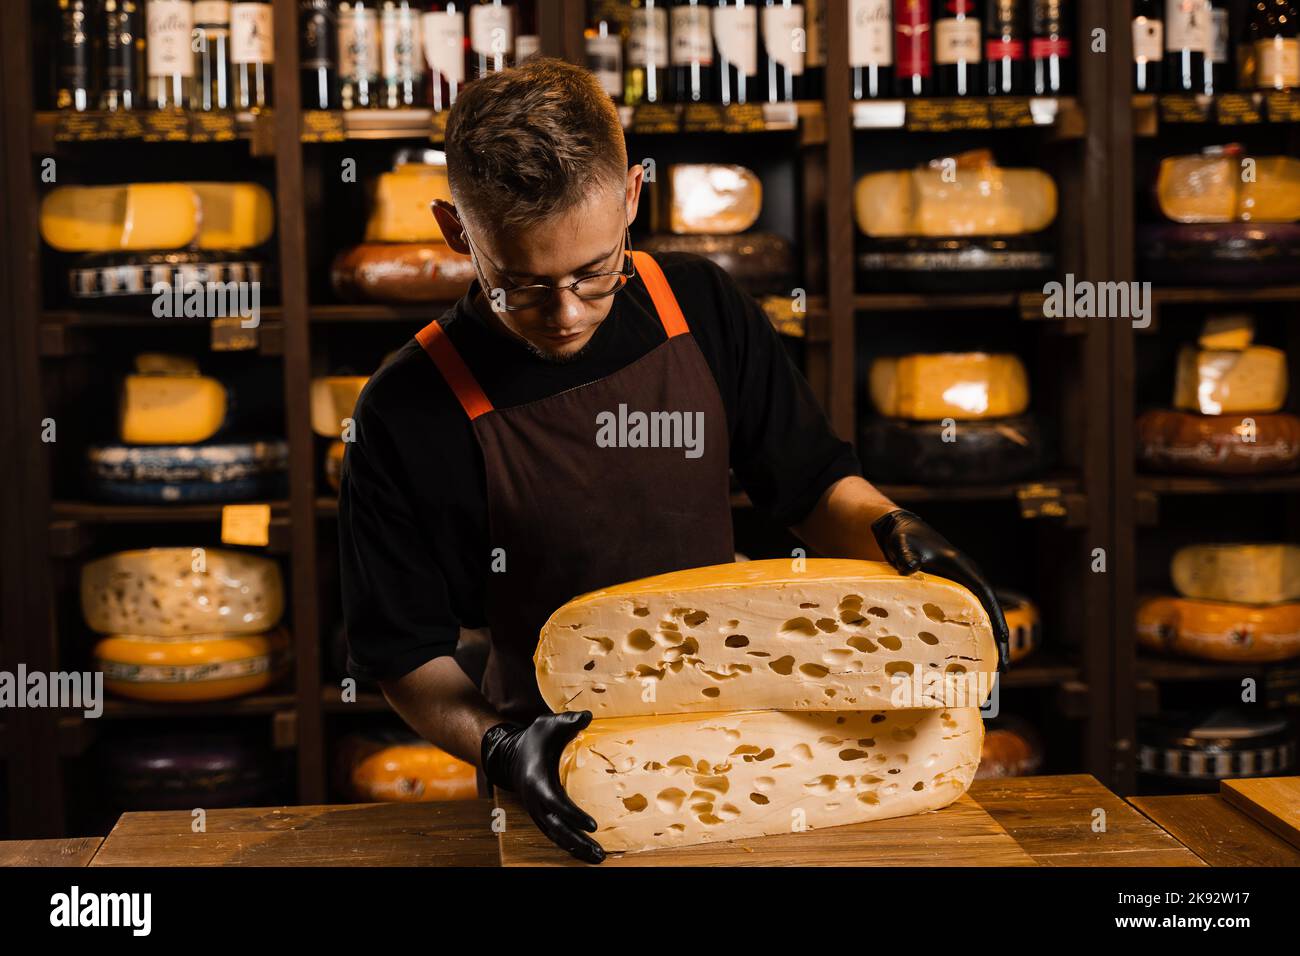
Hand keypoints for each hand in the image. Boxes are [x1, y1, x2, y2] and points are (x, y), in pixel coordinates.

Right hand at [481, 711, 604, 863]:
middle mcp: (536, 801)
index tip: (592, 825)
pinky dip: (570, 845)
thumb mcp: (548, 725)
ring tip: (598, 858)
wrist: (511, 754)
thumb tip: (588, 716)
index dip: (572, 815)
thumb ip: (568, 721)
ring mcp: (537, 811)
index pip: (555, 803)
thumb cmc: (535, 739)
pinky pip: (555, 835)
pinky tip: (586, 853)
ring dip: (576, 849)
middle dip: (578, 842)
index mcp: (537, 781)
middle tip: (600, 853)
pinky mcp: (542, 815)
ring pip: (556, 836)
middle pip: (557, 829)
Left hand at [870, 509, 1010, 672]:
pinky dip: (965, 637)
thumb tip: (909, 568)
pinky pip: (961, 620)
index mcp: (963, 570)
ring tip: (989, 672)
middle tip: (1001, 670)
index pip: (986, 598)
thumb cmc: (904, 537)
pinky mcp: (947, 597)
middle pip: (987, 614)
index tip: (1002, 642)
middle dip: (996, 641)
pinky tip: (961, 658)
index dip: (996, 621)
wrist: (899, 531)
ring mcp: (958, 590)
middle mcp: (966, 581)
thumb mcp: (904, 544)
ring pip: (977, 620)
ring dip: (983, 643)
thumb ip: (906, 555)